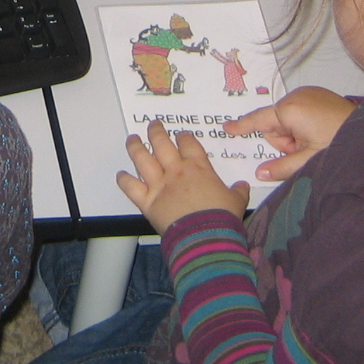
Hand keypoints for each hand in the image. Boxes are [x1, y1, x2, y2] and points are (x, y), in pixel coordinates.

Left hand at [116, 119, 248, 233]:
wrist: (206, 237)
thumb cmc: (222, 218)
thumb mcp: (236, 201)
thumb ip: (238, 191)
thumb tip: (243, 187)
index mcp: (198, 167)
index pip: (188, 143)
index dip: (183, 136)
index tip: (181, 134)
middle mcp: (176, 171)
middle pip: (161, 143)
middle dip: (156, 131)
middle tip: (153, 126)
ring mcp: (159, 185)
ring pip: (142, 158)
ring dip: (135, 147)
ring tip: (132, 139)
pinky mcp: (147, 202)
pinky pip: (131, 187)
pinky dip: (124, 180)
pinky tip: (120, 175)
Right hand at [225, 86, 356, 181]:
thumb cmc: (341, 141)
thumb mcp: (309, 159)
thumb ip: (282, 167)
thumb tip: (260, 173)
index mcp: (290, 110)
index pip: (258, 120)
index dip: (242, 126)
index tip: (226, 128)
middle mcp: (295, 95)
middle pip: (275, 124)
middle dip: (285, 140)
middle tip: (305, 149)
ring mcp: (307, 92)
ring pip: (287, 119)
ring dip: (295, 134)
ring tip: (316, 141)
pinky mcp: (316, 94)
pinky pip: (298, 111)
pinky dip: (303, 124)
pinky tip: (319, 132)